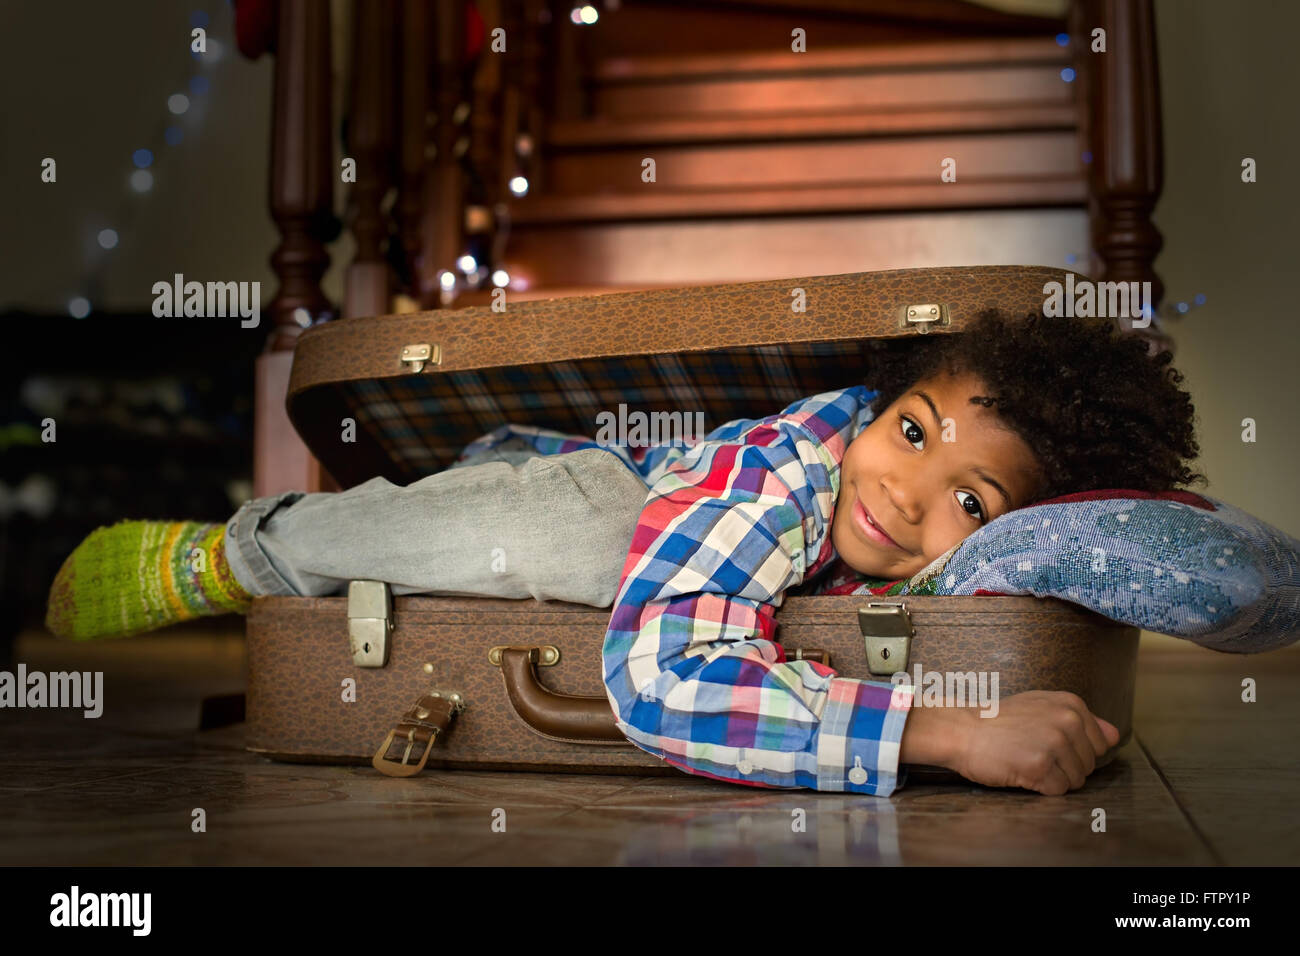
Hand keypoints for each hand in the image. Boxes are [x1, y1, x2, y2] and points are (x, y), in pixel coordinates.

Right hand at [949, 690, 1120, 794]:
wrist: (963, 730)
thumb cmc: (999, 720)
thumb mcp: (1041, 706)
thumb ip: (1082, 720)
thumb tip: (1115, 736)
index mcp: (1071, 705)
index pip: (1100, 744)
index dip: (1075, 750)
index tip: (1047, 742)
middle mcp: (1067, 721)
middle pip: (1089, 764)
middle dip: (1064, 765)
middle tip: (1032, 750)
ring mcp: (1054, 744)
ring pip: (1076, 780)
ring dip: (1053, 778)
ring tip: (1026, 759)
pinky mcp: (1040, 767)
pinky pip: (1058, 790)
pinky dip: (1041, 787)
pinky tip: (1022, 770)